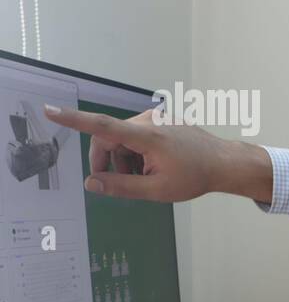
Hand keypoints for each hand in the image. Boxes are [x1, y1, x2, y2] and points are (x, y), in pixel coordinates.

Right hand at [43, 104, 270, 203]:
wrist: (224, 163)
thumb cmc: (195, 176)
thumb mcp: (157, 190)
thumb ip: (121, 187)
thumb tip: (91, 184)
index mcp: (147, 136)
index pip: (102, 126)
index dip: (74, 120)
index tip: (51, 111)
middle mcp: (149, 121)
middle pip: (108, 138)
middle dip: (107, 161)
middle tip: (117, 183)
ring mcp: (156, 118)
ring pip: (122, 138)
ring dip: (123, 158)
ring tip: (144, 177)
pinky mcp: (160, 120)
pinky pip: (136, 134)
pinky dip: (135, 151)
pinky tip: (152, 166)